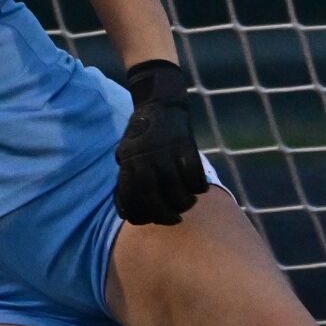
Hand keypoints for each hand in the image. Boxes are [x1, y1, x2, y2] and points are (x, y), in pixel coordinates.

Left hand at [114, 59, 208, 224]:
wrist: (159, 104)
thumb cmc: (142, 136)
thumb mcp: (126, 154)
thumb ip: (127, 178)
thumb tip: (126, 211)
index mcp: (129, 162)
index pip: (130, 196)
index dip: (139, 215)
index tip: (148, 221)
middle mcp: (144, 158)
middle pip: (151, 196)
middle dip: (163, 215)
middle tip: (173, 219)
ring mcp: (164, 152)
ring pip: (174, 188)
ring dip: (183, 203)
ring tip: (186, 205)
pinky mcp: (184, 145)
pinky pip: (193, 173)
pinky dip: (198, 186)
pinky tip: (198, 188)